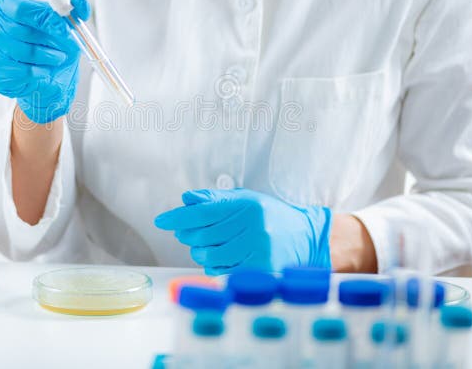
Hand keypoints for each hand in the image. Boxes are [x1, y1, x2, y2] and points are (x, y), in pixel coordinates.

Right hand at [0, 0, 88, 123]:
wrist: (43, 75)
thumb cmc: (47, 43)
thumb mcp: (62, 23)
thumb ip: (74, 10)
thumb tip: (81, 4)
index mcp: (1, 4)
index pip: (22, 9)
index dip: (46, 18)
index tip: (65, 27)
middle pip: (22, 32)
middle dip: (50, 40)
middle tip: (66, 46)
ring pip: (22, 53)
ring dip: (48, 56)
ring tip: (58, 57)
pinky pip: (20, 72)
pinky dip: (39, 72)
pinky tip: (45, 70)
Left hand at [154, 188, 331, 274]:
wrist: (309, 239)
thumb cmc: (273, 217)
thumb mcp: (247, 200)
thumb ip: (216, 200)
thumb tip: (186, 200)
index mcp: (248, 205)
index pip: (203, 212)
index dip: (178, 217)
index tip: (161, 220)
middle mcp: (253, 227)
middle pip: (202, 235)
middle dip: (188, 235)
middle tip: (190, 233)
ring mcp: (257, 250)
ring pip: (208, 255)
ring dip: (200, 252)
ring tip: (208, 246)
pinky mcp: (259, 270)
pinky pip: (221, 270)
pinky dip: (214, 265)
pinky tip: (221, 258)